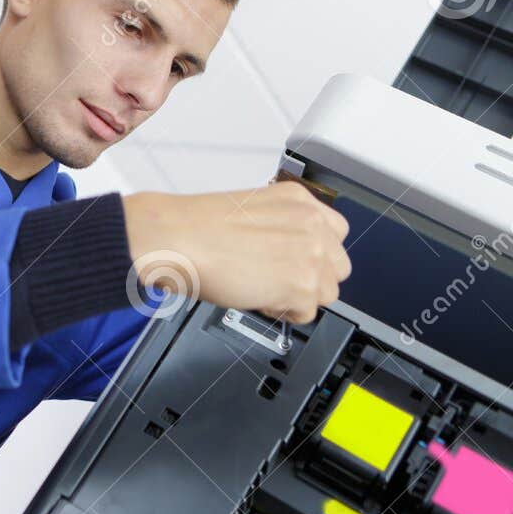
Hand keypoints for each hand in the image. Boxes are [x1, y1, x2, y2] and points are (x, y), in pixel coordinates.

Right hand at [123, 180, 351, 323]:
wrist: (175, 238)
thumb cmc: (194, 226)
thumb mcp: (249, 210)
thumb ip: (281, 227)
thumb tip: (286, 253)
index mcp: (298, 200)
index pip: (335, 233)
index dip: (313, 253)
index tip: (294, 260)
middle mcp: (312, 223)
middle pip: (337, 266)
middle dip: (311, 278)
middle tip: (276, 279)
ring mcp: (311, 253)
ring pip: (326, 293)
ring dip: (297, 297)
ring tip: (262, 289)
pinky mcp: (302, 284)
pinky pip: (305, 313)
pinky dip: (281, 313)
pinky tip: (255, 297)